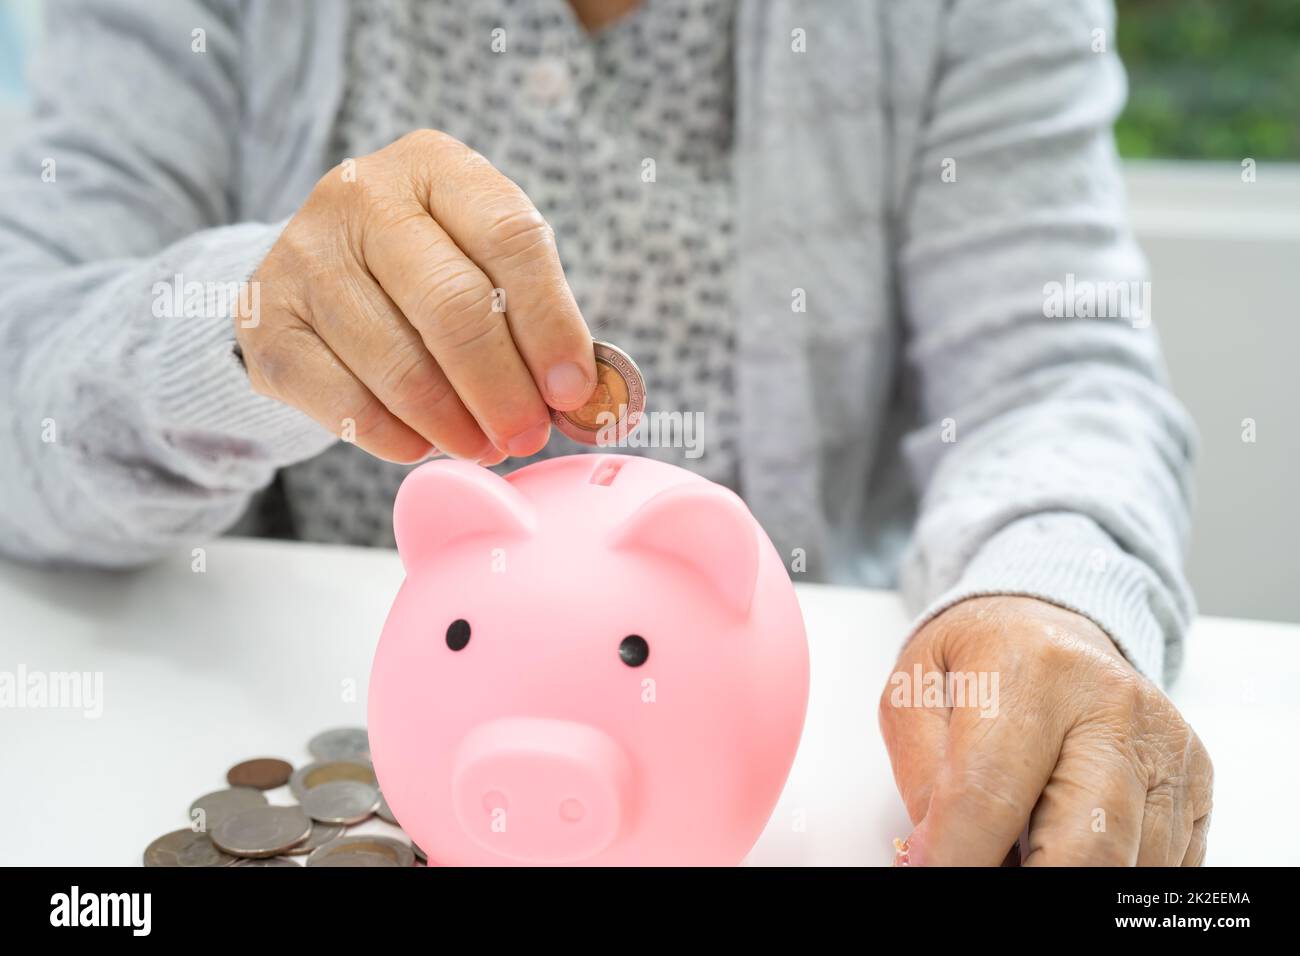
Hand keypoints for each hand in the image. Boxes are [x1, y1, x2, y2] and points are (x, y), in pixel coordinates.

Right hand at [238, 129, 596, 463]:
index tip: (574, 390)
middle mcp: (362, 196)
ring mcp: (303, 255)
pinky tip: (426, 444)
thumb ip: (534, 318)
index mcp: (436, 166)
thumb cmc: (426, 274)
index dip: (551, 323)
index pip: (510, 238)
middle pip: (454, 305)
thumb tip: (580, 400)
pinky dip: (397, 438)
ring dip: (455, 424)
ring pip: (400, 363)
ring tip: (484, 446)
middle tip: (527, 435)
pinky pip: (346, 402)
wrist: (314, 277)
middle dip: (503, 388)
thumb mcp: (483, 264)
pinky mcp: (265, 322)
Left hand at [879, 595, 1212, 865]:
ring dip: (1067, 875)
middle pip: (1085, 845)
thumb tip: (934, 856)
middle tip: (988, 875)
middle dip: (1033, 883)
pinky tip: (1064, 843)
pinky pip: (1164, 865)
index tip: (934, 875)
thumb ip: (922, 777)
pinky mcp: (1196, 781)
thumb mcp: (914, 693)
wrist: (1048, 622)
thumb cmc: (979, 660)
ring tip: (1021, 849)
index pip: (990, 793)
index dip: (958, 855)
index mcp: (1030, 671)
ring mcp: (1164, 746)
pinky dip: (1111, 870)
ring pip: (1128, 864)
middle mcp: (1112, 705)